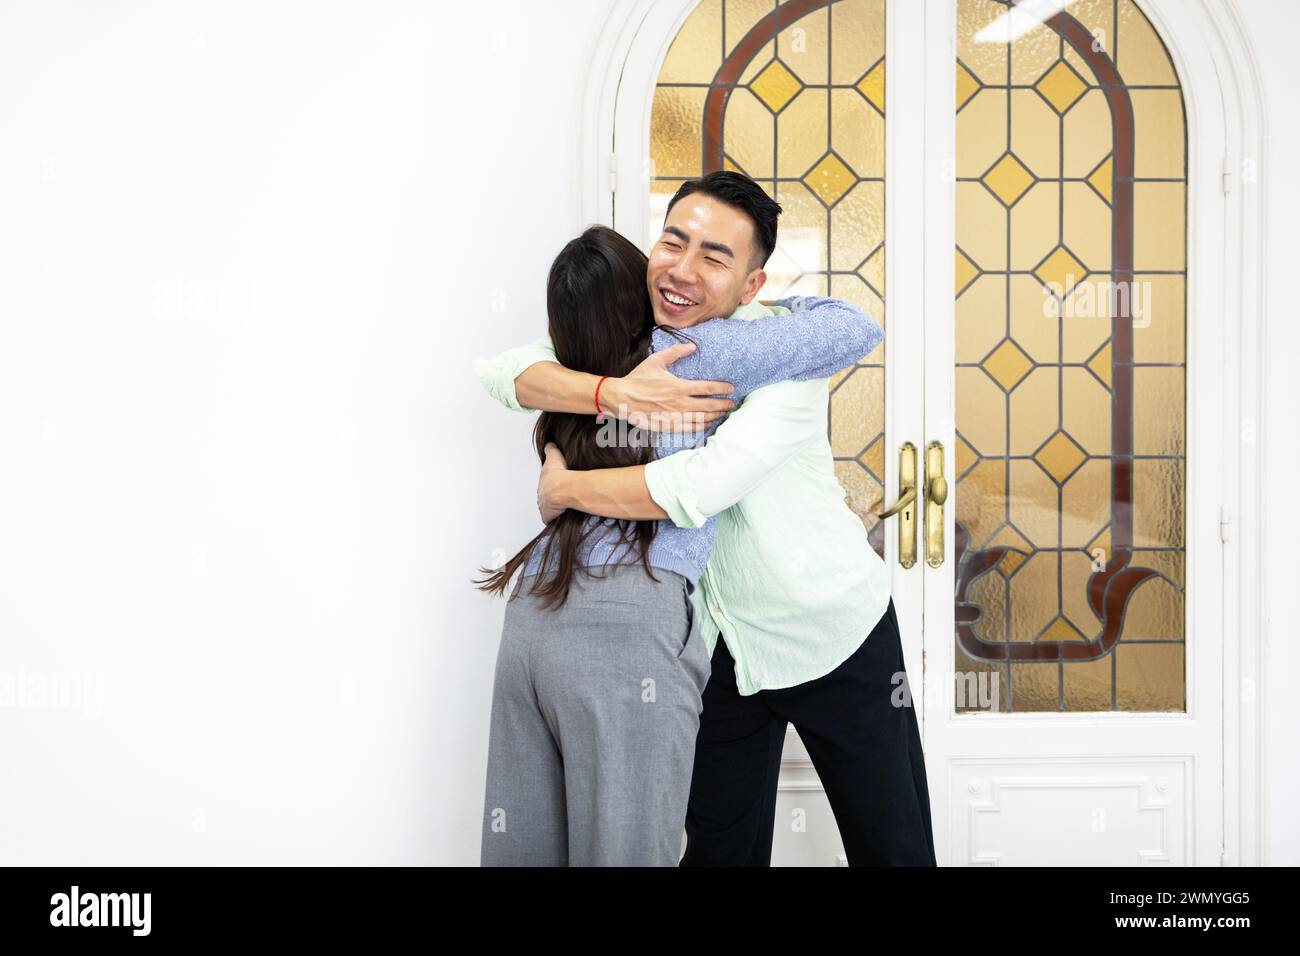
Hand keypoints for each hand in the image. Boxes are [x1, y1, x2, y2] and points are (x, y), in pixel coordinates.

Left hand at [537, 442, 568, 522]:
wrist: (563, 489)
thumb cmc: (560, 475)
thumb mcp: (554, 456)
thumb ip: (550, 449)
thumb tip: (549, 443)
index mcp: (542, 482)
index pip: (544, 484)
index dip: (550, 484)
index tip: (555, 485)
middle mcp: (541, 494)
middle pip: (545, 497)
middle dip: (551, 497)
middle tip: (561, 496)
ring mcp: (543, 506)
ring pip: (547, 508)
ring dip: (554, 507)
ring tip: (564, 506)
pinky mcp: (548, 516)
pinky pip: (550, 518)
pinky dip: (555, 517)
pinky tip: (563, 515)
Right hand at [602, 342, 735, 431]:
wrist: (621, 398)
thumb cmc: (638, 379)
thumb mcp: (656, 360)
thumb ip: (676, 352)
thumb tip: (693, 346)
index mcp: (678, 386)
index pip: (707, 388)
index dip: (722, 388)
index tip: (731, 388)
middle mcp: (679, 403)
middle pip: (709, 405)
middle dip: (723, 405)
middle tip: (732, 404)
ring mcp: (674, 417)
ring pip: (701, 419)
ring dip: (715, 416)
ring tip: (723, 414)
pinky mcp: (668, 426)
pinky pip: (689, 428)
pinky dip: (701, 426)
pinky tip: (707, 424)